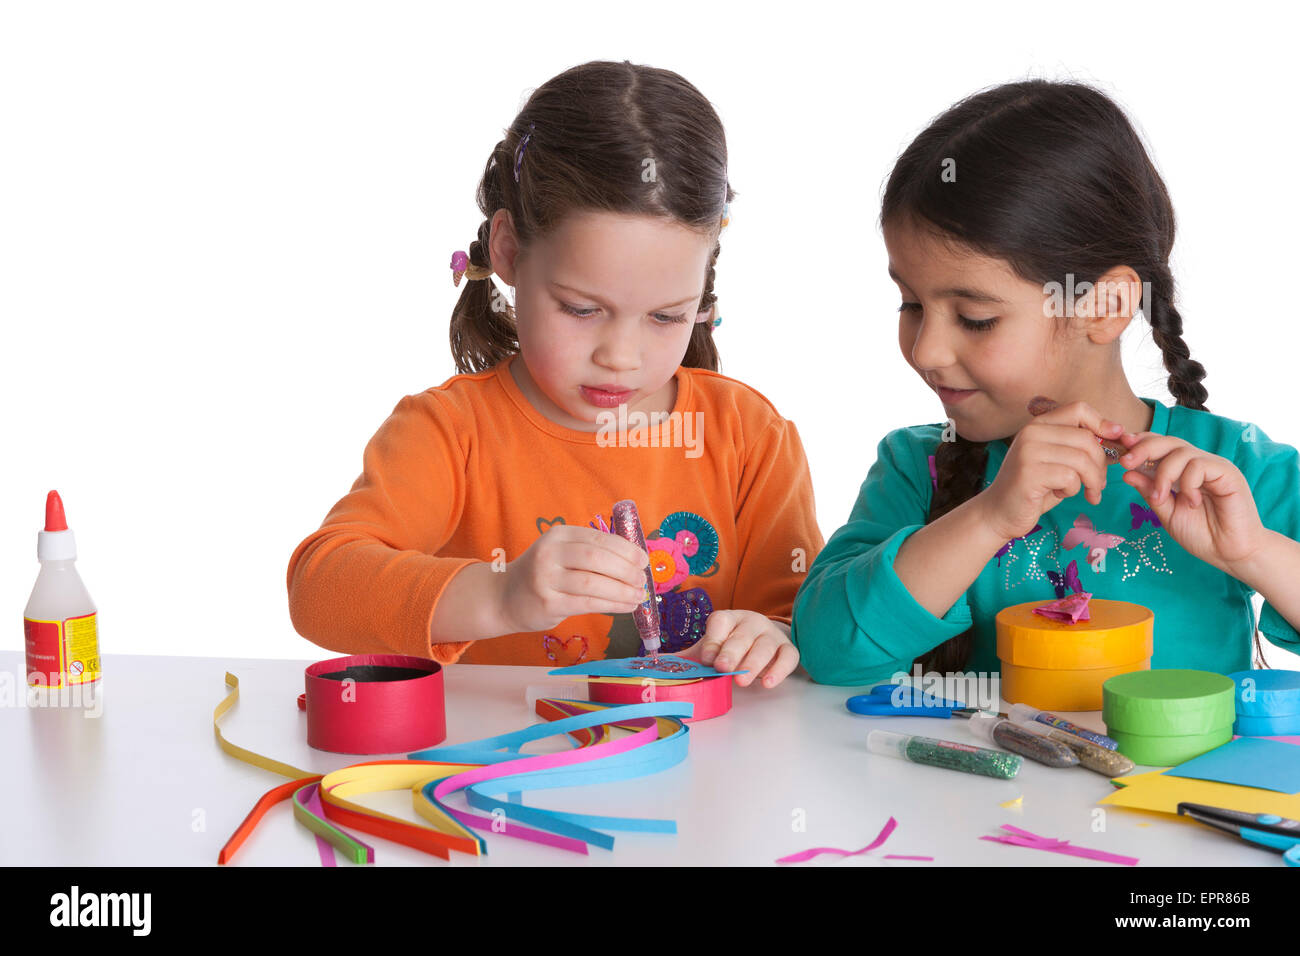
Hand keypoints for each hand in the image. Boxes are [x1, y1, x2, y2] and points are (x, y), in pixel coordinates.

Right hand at [496, 524, 649, 633]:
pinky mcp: (548, 603)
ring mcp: (546, 579)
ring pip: (594, 583)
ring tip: (639, 595)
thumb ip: (591, 553)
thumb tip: (636, 562)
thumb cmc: (543, 574)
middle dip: (626, 569)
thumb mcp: (561, 553)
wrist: (504, 597)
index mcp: (558, 535)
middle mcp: (550, 553)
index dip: (625, 549)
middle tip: (642, 579)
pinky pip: (588, 604)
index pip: (598, 538)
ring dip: (622, 590)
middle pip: (596, 559)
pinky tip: (626, 606)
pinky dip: (612, 605)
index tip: (643, 560)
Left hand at [685, 610, 798, 687]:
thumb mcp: (708, 648)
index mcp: (728, 619)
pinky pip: (788, 656)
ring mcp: (771, 635)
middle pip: (743, 635)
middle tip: (723, 668)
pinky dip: (780, 669)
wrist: (762, 641)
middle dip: (732, 652)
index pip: (721, 623)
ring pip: (765, 646)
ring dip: (754, 663)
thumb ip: (684, 658)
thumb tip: (650, 666)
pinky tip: (768, 682)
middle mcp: (750, 622)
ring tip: (743, 680)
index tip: (706, 658)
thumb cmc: (729, 646)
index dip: (713, 640)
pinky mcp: (787, 649)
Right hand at [977, 399, 1123, 539]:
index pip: (1079, 409)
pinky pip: (1070, 478)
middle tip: (1099, 484)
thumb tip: (1118, 432)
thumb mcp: (1057, 459)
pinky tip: (1061, 494)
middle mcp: (1032, 432)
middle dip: (1101, 465)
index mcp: (1038, 424)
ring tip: (1089, 493)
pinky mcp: (1029, 473)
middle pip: (1087, 439)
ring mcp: (1028, 451)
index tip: (1116, 440)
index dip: (1102, 423)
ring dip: (1092, 481)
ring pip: (1082, 460)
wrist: (999, 512)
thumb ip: (1078, 445)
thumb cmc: (1034, 488)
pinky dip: (1073, 490)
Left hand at [1117, 431, 1269, 575]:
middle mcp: (1198, 464)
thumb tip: (1127, 472)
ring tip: (1160, 498)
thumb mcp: (1166, 512)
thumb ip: (1149, 491)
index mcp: (1182, 471)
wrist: (1230, 553)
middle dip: (1142, 448)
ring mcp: (1214, 467)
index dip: (1138, 444)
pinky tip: (1191, 502)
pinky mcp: (1228, 473)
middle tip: (1125, 462)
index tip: (1118, 452)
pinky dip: (1187, 483)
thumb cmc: (1201, 534)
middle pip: (1168, 441)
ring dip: (1163, 474)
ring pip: (1181, 451)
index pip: (1160, 447)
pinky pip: (1199, 465)